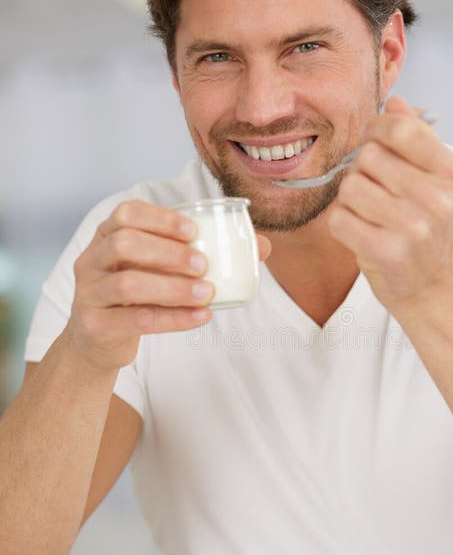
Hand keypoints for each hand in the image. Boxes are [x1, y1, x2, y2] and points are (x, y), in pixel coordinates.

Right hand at [67, 200, 271, 371]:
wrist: (99, 341)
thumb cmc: (137, 295)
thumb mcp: (159, 270)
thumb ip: (200, 254)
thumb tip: (262, 247)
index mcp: (107, 236)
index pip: (127, 213)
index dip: (161, 219)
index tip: (194, 231)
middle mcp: (91, 260)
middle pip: (124, 244)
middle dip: (168, 252)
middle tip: (204, 265)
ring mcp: (89, 293)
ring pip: (127, 284)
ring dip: (173, 288)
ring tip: (207, 293)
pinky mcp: (95, 326)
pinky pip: (135, 320)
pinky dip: (173, 318)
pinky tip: (200, 317)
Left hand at [327, 97, 452, 315]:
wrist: (436, 287)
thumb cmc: (427, 229)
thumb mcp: (434, 180)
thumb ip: (415, 138)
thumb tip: (394, 100)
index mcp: (448, 172)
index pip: (399, 129)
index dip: (375, 130)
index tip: (372, 143)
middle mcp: (435, 198)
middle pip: (368, 156)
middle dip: (362, 171)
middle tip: (375, 193)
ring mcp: (412, 227)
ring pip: (350, 187)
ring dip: (350, 201)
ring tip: (370, 216)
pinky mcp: (387, 252)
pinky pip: (339, 219)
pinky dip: (343, 225)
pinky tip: (362, 234)